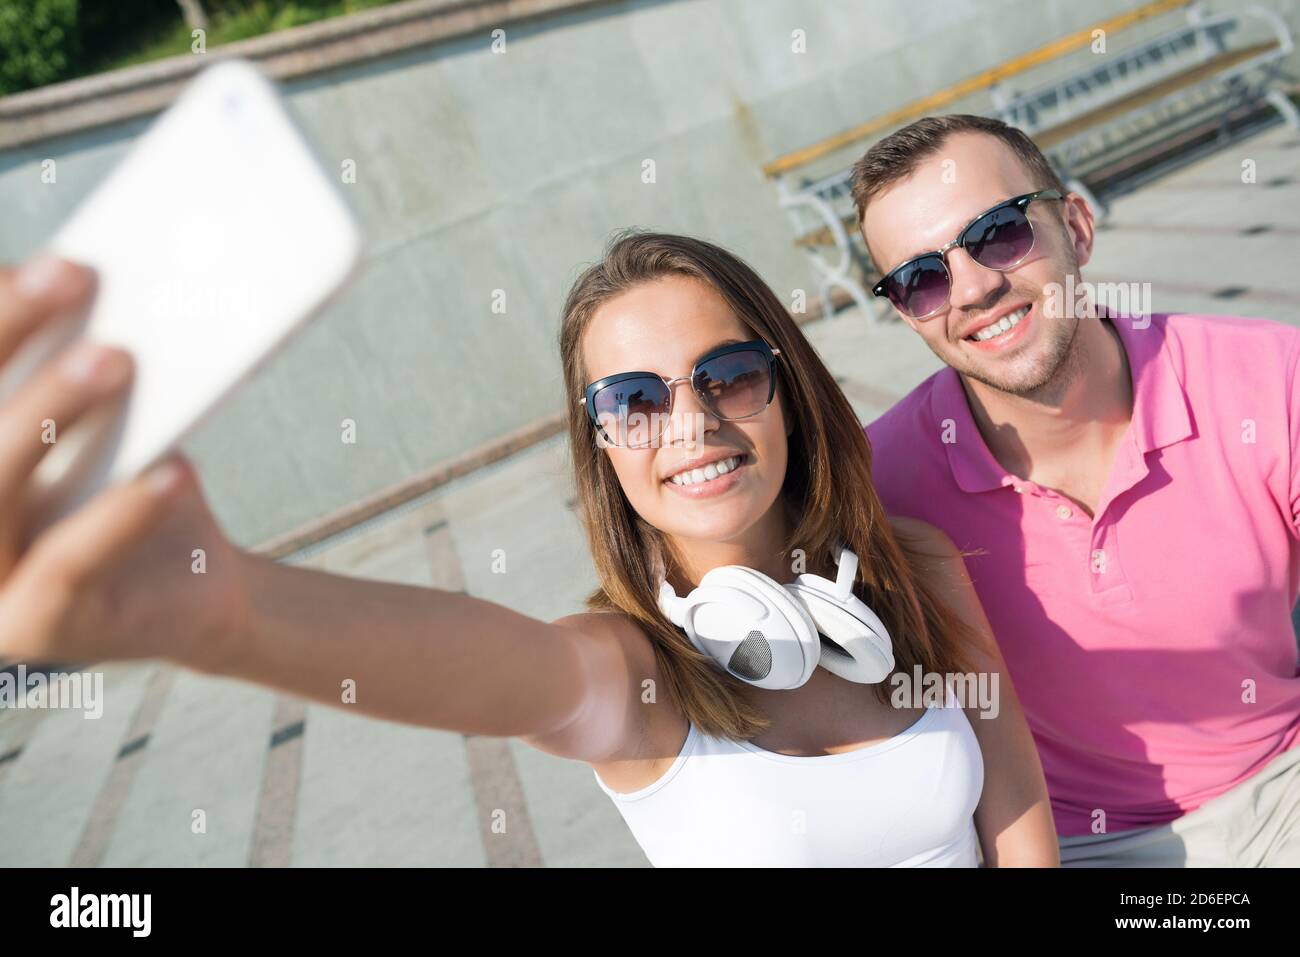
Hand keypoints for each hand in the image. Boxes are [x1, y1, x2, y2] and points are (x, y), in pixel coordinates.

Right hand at [0, 256, 250, 669]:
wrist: (199, 591)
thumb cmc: (140, 489)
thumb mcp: (113, 423)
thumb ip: (89, 367)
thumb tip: (103, 275)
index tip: (22, 260)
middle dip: (8, 333)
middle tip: (73, 274)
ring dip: (52, 408)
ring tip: (119, 357)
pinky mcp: (35, 628)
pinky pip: (67, 562)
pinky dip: (120, 511)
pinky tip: (170, 471)